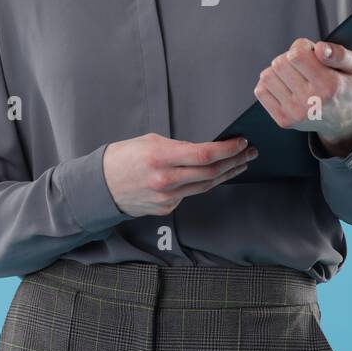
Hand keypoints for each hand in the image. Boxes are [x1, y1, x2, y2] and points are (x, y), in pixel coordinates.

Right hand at [103, 134, 257, 217]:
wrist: (101, 187)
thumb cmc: (123, 158)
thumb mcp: (150, 141)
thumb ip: (178, 147)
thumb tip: (204, 150)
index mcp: (161, 157)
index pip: (205, 154)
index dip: (228, 149)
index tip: (241, 142)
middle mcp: (166, 180)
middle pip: (211, 172)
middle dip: (235, 161)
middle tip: (250, 152)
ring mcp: (167, 198)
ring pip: (206, 185)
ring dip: (227, 173)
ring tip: (241, 163)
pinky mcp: (167, 209)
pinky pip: (191, 194)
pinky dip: (204, 183)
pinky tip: (214, 175)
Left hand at [254, 38, 351, 152]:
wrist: (345, 121)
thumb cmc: (347, 88)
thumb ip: (340, 54)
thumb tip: (320, 49)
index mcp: (329, 85)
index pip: (297, 54)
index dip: (302, 46)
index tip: (310, 52)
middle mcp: (310, 101)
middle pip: (279, 63)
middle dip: (290, 58)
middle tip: (304, 66)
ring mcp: (295, 113)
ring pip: (267, 76)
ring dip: (279, 71)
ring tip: (295, 76)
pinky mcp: (283, 120)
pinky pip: (261, 91)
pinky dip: (270, 84)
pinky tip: (286, 86)